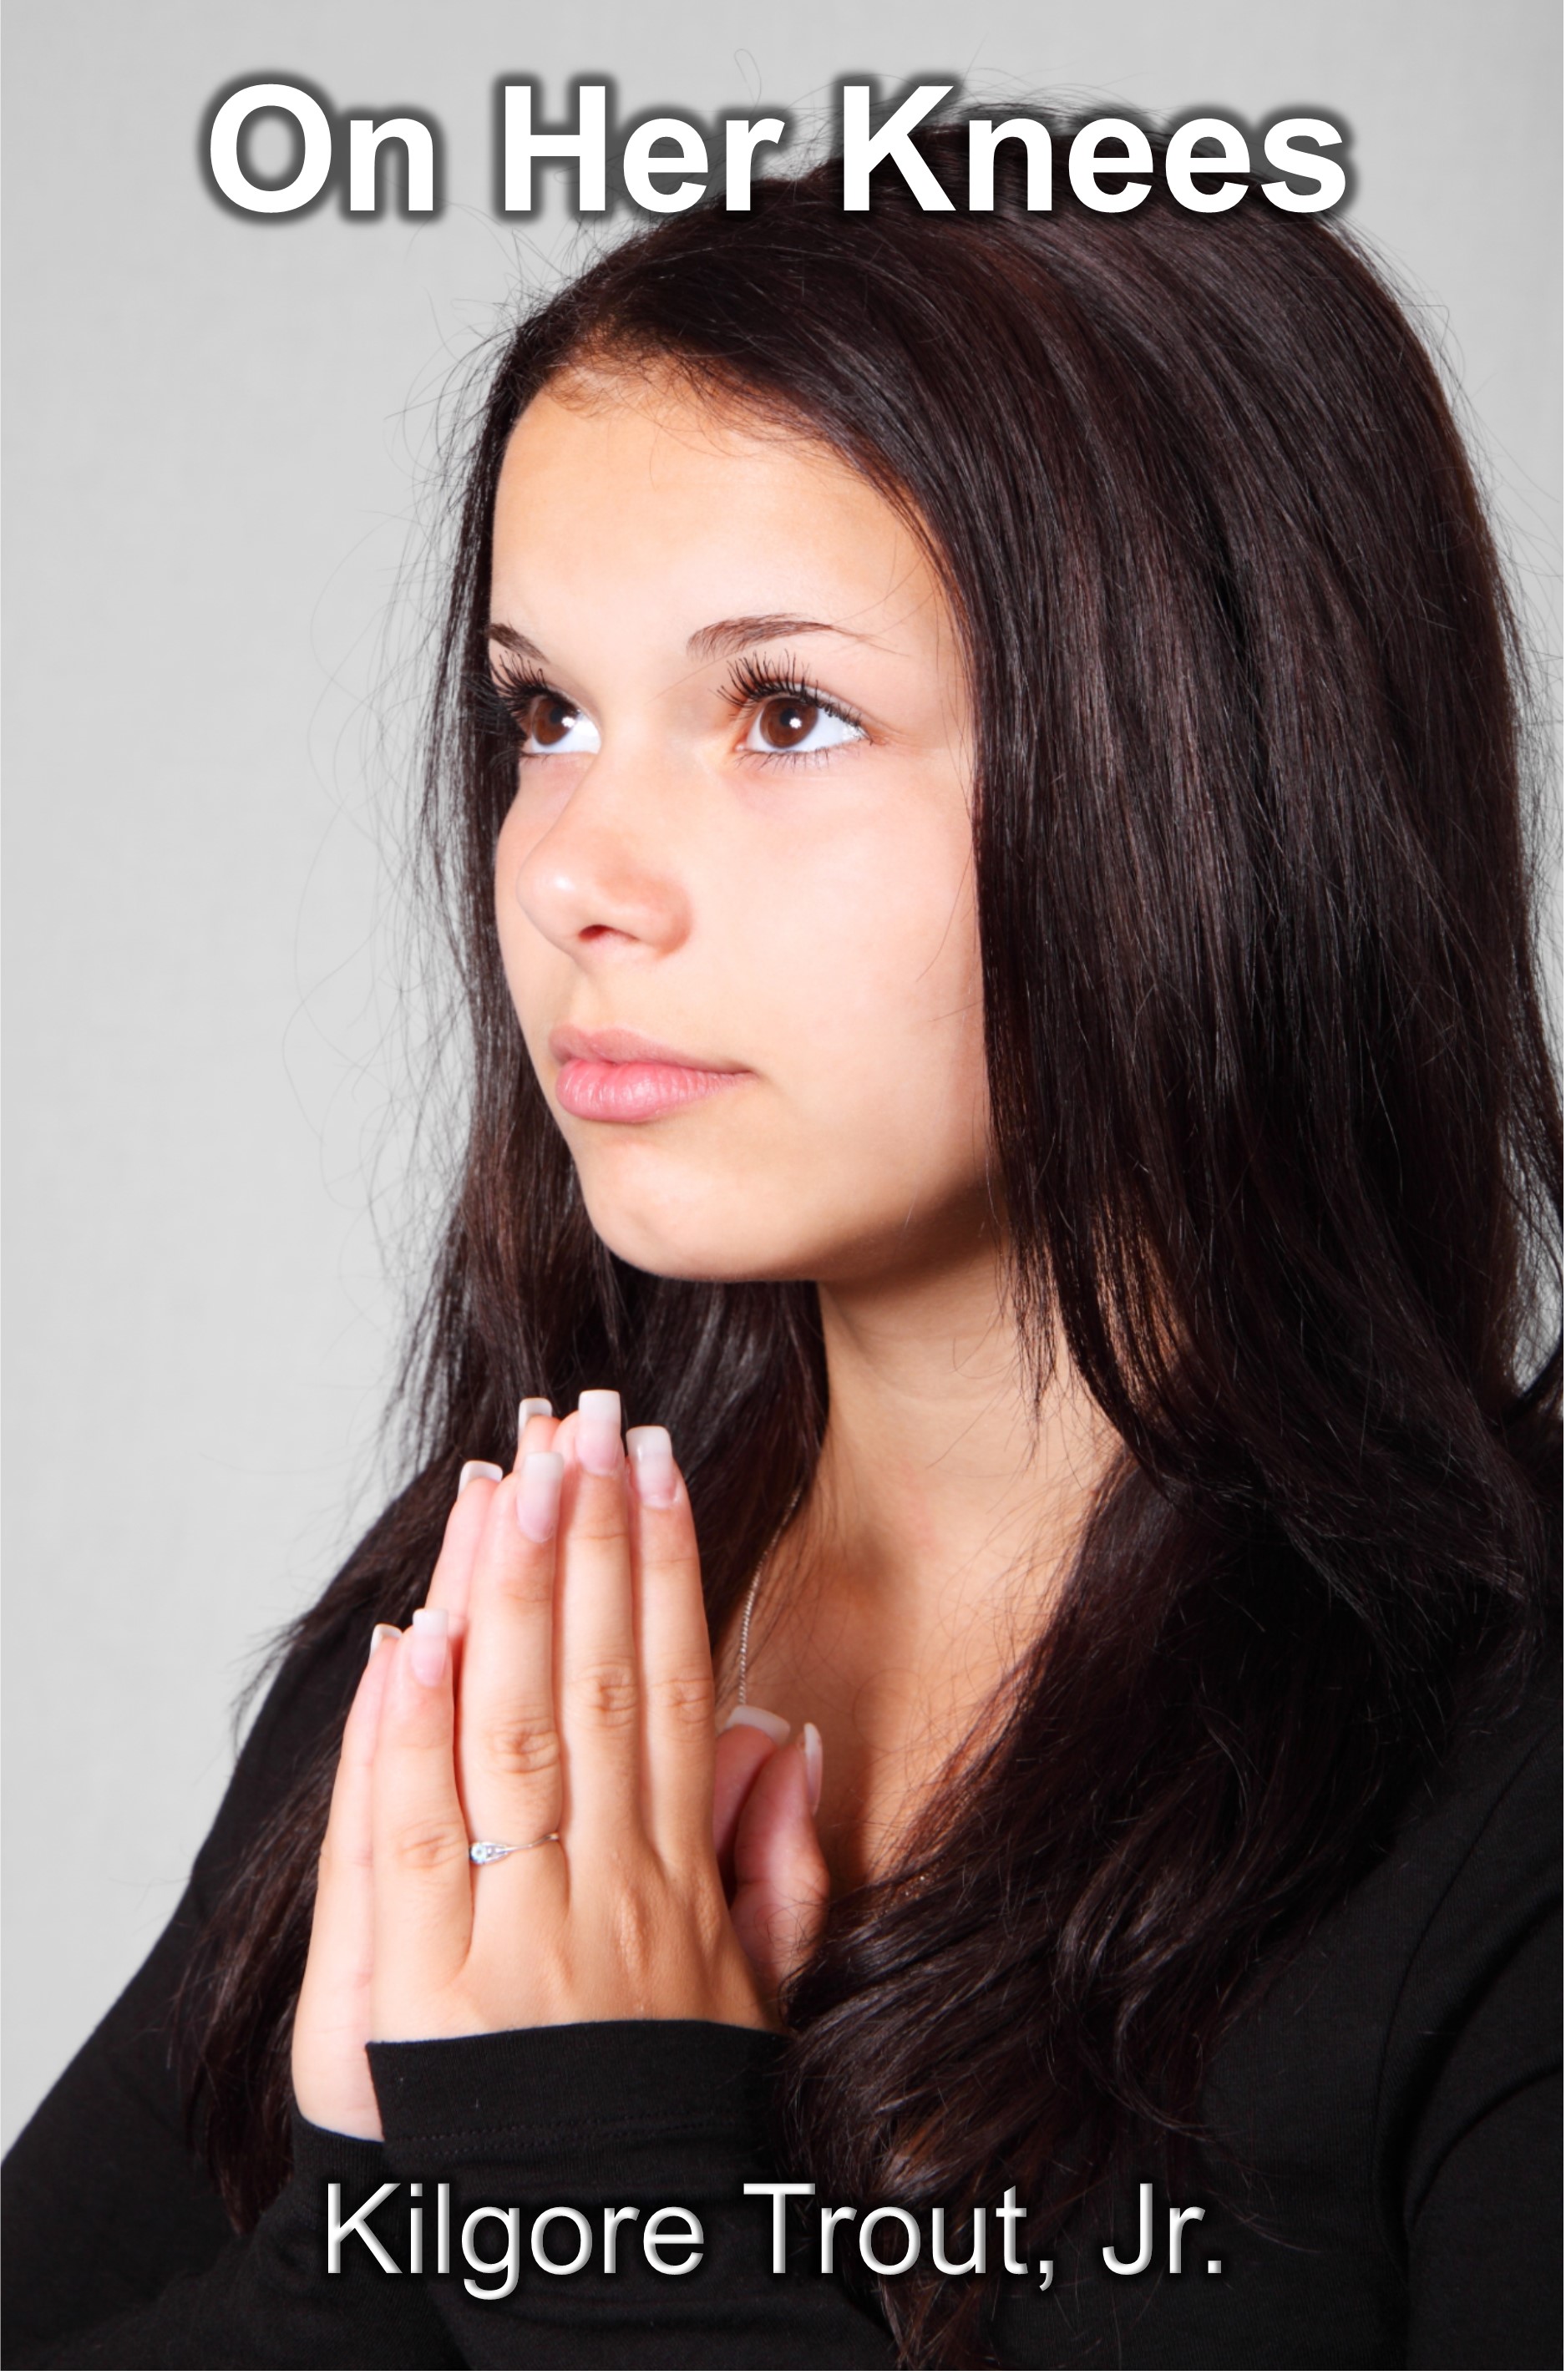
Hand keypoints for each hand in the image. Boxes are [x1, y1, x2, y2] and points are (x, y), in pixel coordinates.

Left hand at [292, 1397, 828, 2135]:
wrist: (597, 2280)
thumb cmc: (661, 2131)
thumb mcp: (757, 2004)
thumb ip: (775, 1865)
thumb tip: (778, 1730)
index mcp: (677, 1887)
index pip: (669, 1692)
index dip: (663, 1569)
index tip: (657, 1466)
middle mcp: (598, 1898)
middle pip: (589, 1687)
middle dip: (585, 1541)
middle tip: (582, 1420)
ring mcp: (506, 1947)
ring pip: (506, 1736)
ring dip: (508, 1594)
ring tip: (513, 1473)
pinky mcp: (410, 2006)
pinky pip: (406, 1846)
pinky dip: (406, 1737)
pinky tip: (418, 1634)